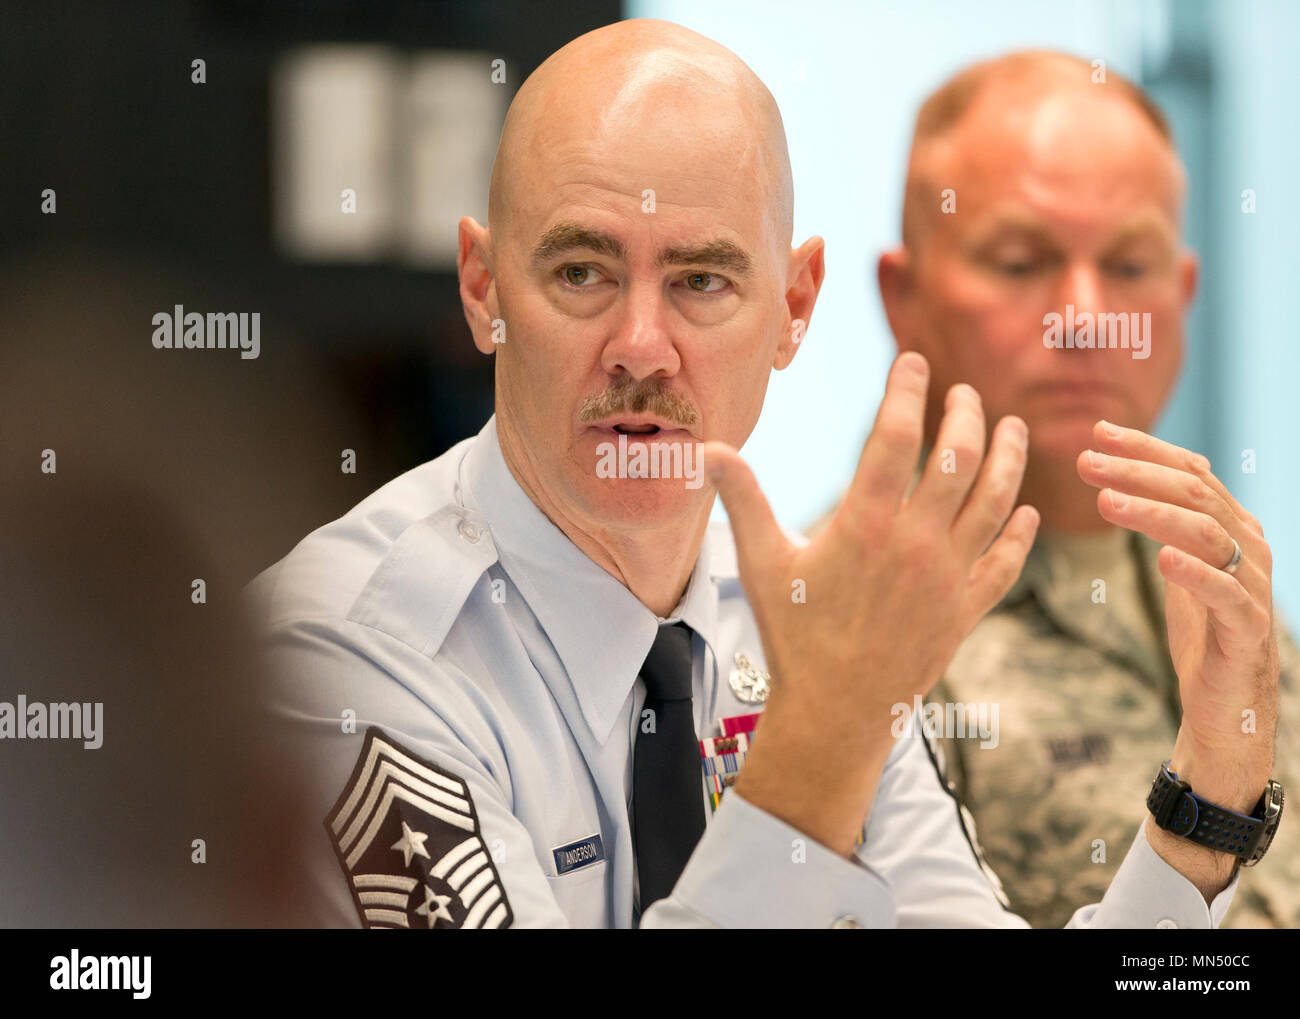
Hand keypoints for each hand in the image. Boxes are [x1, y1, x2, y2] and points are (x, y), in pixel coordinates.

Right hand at [701, 351, 1039, 854]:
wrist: (836, 713)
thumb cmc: (793, 637)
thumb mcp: (761, 564)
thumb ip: (743, 501)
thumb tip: (710, 450)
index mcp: (865, 524)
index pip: (895, 435)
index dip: (906, 390)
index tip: (912, 362)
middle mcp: (916, 543)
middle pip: (959, 458)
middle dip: (967, 414)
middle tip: (965, 393)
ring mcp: (949, 577)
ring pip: (996, 500)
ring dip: (1009, 457)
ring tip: (1012, 426)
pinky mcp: (966, 609)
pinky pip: (1007, 561)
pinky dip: (1021, 532)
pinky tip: (1027, 510)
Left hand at [1077, 422, 1278, 895]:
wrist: (1227, 709)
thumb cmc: (1202, 635)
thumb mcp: (1180, 569)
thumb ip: (1166, 524)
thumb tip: (1125, 479)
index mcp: (1232, 527)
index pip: (1191, 472)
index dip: (1146, 448)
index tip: (1096, 432)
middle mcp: (1250, 547)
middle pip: (1196, 493)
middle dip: (1138, 472)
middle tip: (1084, 462)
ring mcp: (1254, 588)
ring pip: (1209, 534)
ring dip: (1154, 514)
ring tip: (1105, 503)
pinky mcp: (1248, 631)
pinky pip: (1228, 596)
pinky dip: (1196, 574)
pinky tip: (1162, 559)